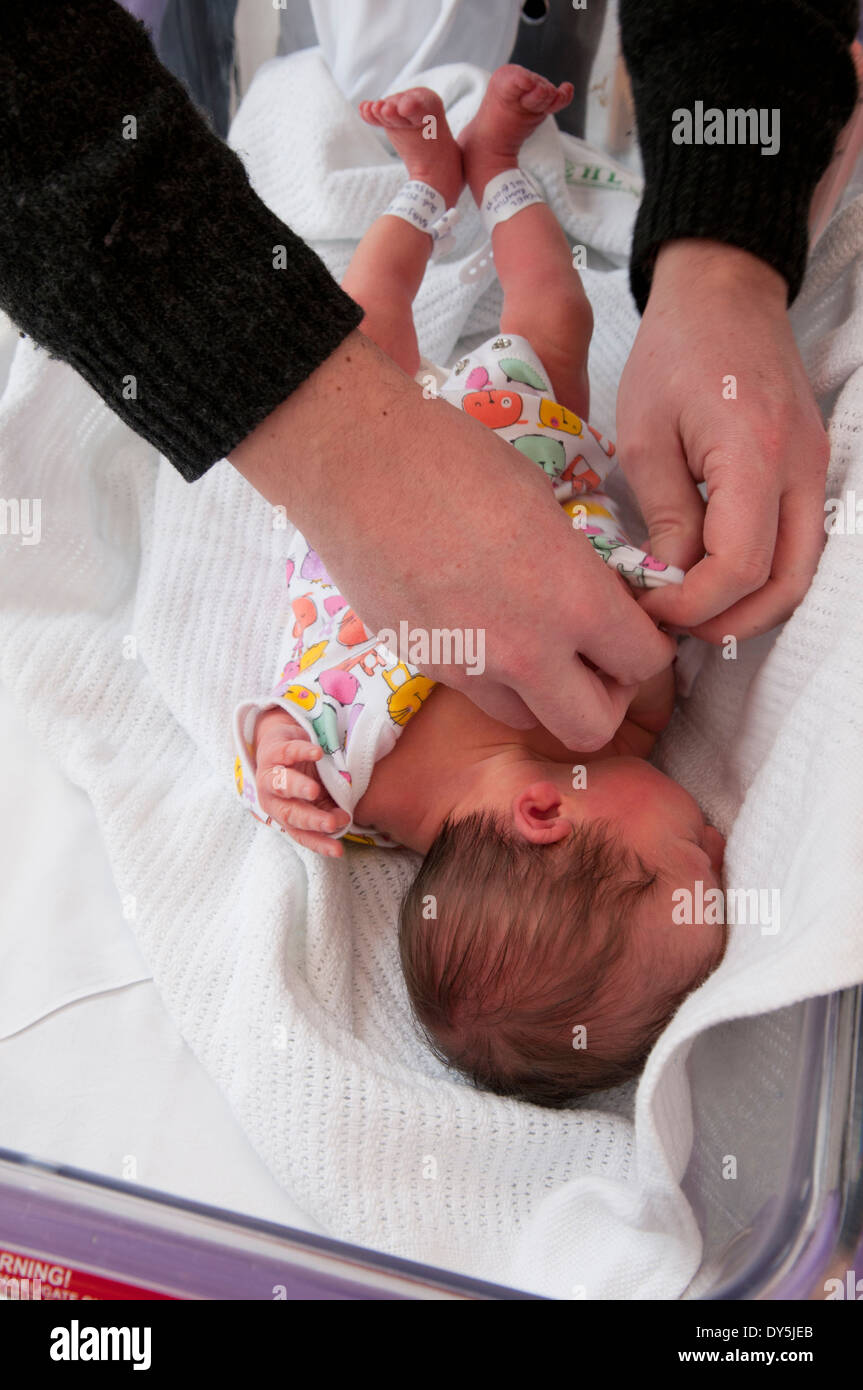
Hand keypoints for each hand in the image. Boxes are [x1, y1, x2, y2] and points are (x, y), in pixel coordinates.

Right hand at [231, 330, 674, 751]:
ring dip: (542, 691)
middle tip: (595, 658)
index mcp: (570, 598)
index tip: (635, 628)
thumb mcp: (546, 505)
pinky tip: (475, 618)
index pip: (645, 663)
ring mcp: (467, 667)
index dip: (648, 648)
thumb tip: (599, 597)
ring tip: (530, 638)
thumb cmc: (454, 460)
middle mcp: (523, 650)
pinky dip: (488, 671)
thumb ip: (580, 569)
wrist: (354, 461)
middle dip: (604, 699)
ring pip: (528, 717)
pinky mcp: (421, 665)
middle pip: (592, 727)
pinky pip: (474, 690)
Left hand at [253, 707, 349, 856]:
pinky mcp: (273, 751)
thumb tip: (344, 819)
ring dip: (297, 788)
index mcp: (285, 815)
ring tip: (314, 791)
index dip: (319, 843)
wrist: (281, 744)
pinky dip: (302, 752)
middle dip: (311, 820)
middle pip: (289, 813)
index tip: (338, 851)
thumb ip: (329, 809)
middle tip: (331, 823)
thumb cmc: (304, 776)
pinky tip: (318, 754)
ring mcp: (270, 776)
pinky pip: (287, 752)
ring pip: (280, 785)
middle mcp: (273, 800)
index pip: (301, 834)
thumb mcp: (318, 797)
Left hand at [616, 239, 829, 642]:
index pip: (739, 566)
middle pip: (785, 586)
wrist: (725, 293)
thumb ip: (666, 515)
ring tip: (688, 606)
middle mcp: (801, 470)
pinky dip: (760, 576)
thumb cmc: (675, 350)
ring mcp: (814, 472)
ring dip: (747, 605)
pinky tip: (710, 575)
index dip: (692, 603)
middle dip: (726, 620)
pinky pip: (797, 545)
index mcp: (756, 455)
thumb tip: (669, 580)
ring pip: (799, 573)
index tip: (647, 604)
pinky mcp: (809, 473)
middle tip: (670, 622)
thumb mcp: (646, 436)